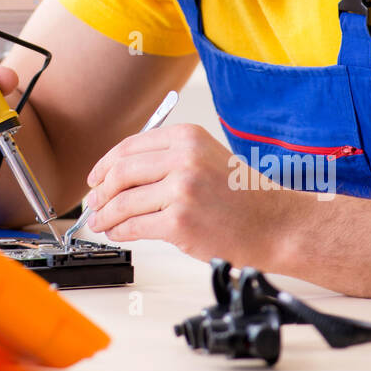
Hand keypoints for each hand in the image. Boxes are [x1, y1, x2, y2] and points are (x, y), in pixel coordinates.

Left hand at [84, 122, 279, 264]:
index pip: (130, 147)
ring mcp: (181, 190)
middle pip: (121, 172)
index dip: (105, 164)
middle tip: (94, 203)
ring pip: (124, 201)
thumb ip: (168, 159)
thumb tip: (121, 174)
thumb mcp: (207, 158)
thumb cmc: (243, 196)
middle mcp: (183, 158)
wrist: (277, 224)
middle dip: (101, 191)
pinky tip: (117, 233)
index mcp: (186, 137)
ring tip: (100, 222)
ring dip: (105, 215)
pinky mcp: (180, 222)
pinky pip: (134, 226)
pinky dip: (119, 231)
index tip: (95, 178)